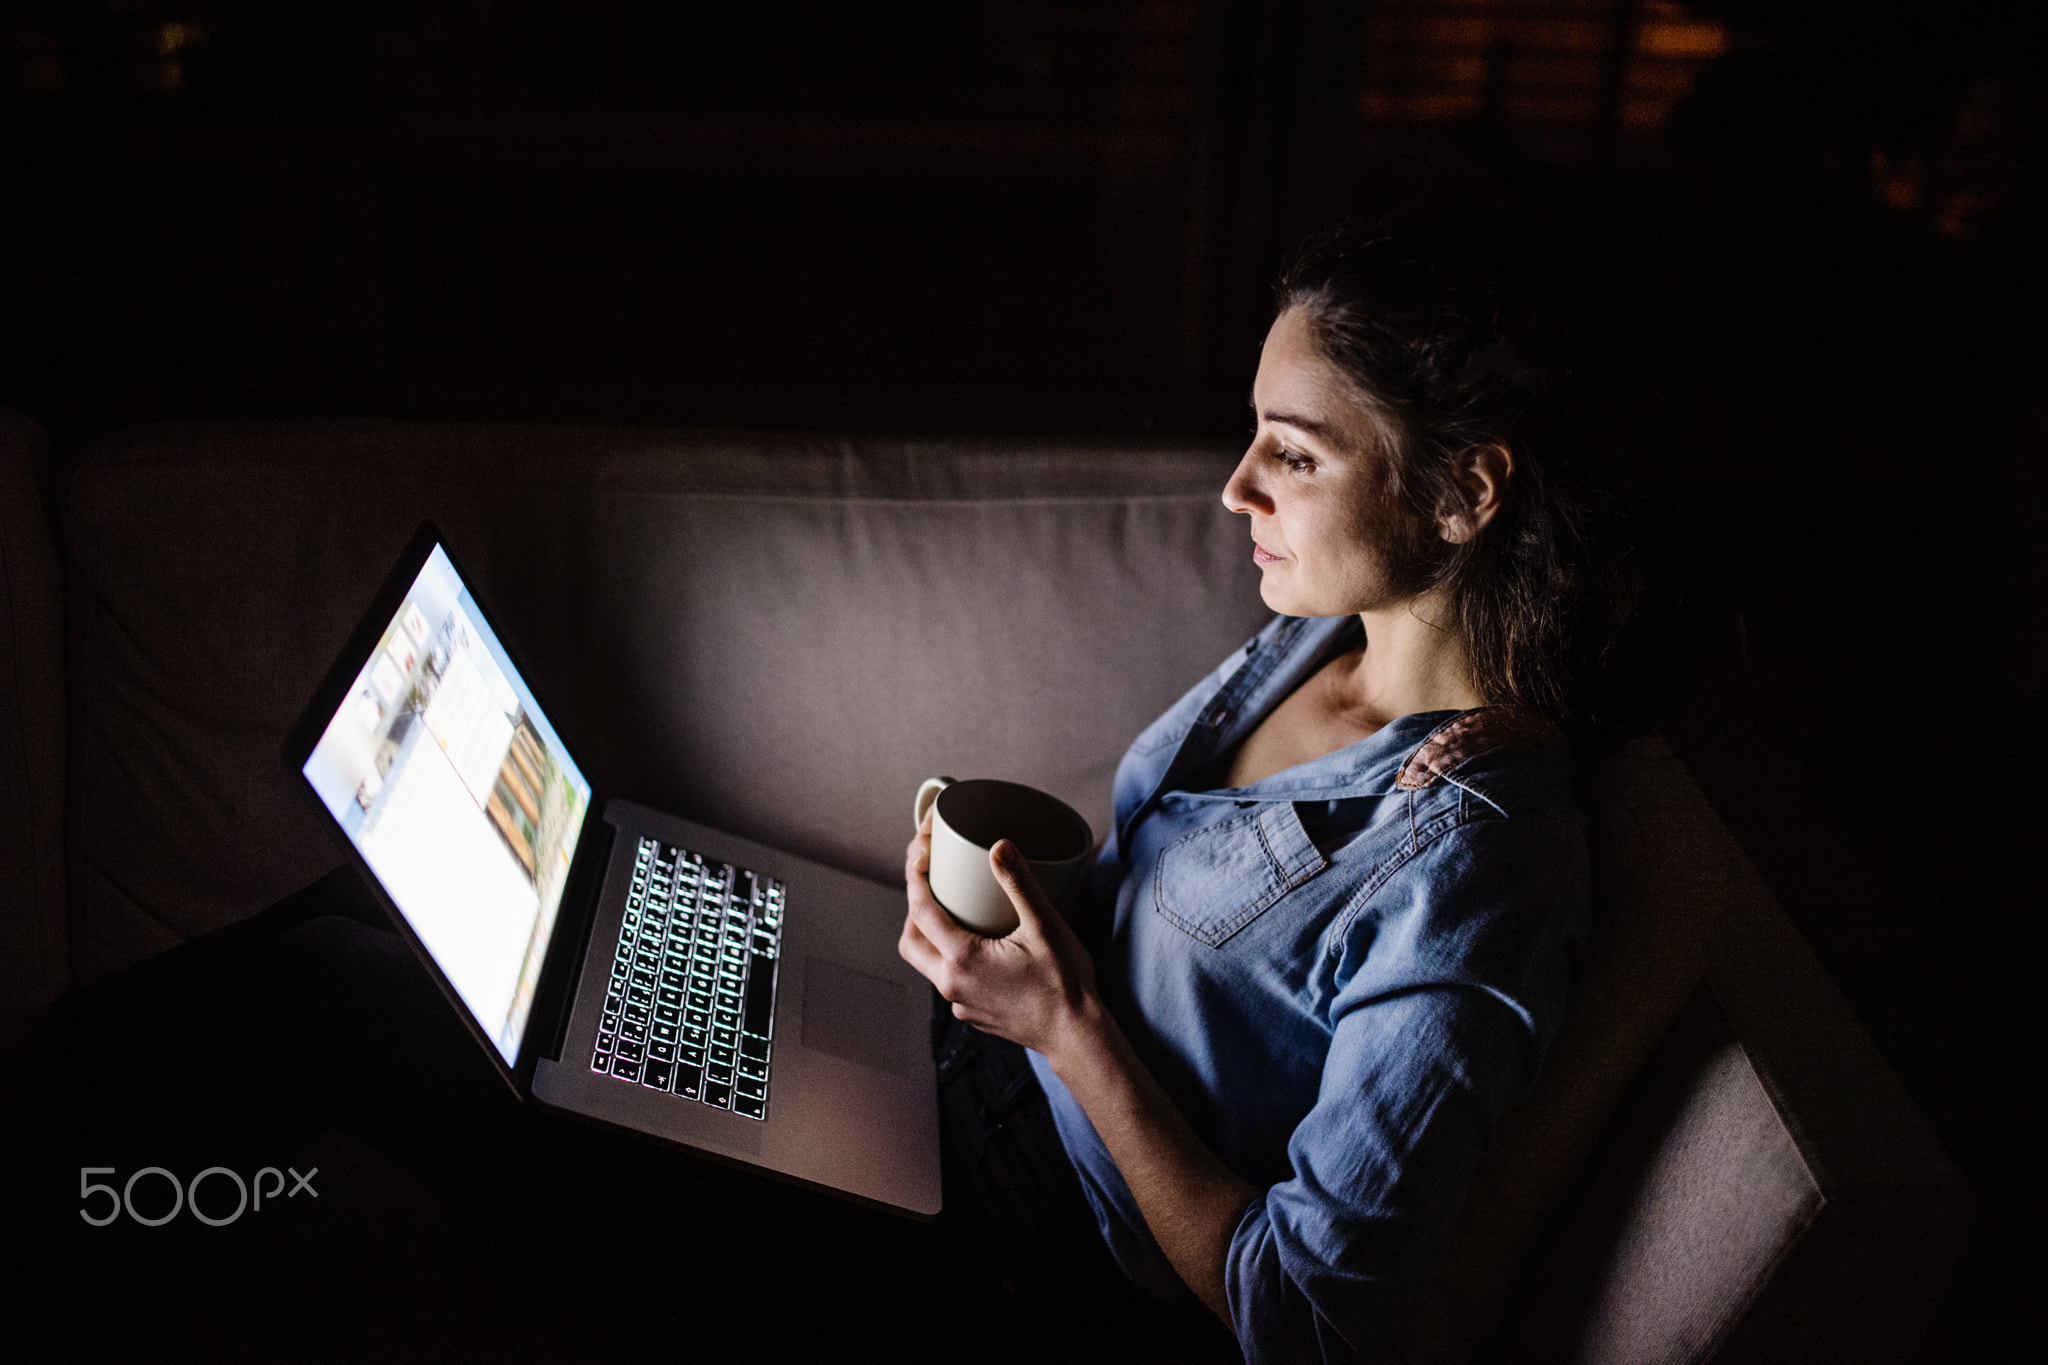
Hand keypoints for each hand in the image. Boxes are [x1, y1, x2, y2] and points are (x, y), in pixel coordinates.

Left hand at [899, 810, 1100, 1057]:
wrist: (1076, 1035)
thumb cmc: (1064, 984)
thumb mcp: (1045, 927)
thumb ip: (1019, 884)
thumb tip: (999, 847)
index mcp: (963, 959)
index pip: (921, 910)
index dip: (916, 876)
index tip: (921, 851)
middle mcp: (953, 984)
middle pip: (910, 941)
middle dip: (912, 908)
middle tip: (930, 882)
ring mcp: (961, 1003)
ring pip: (926, 964)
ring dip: (928, 935)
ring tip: (949, 910)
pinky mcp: (973, 1013)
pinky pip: (947, 980)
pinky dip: (949, 957)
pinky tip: (973, 945)